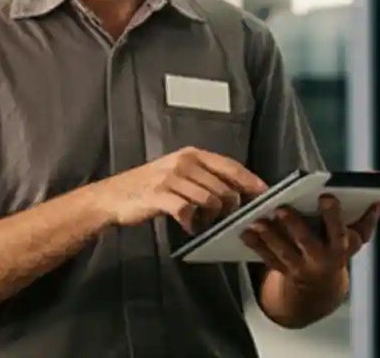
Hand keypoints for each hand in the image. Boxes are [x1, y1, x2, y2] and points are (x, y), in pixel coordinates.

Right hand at [92, 147, 269, 233]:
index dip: (251, 181)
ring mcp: (171, 178)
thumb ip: (204, 178)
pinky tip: (188, 226)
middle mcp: (184, 162)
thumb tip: (237, 191)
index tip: (265, 195)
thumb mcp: (178, 174)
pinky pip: (188, 212)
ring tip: (201, 223)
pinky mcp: (160, 195)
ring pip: (210, 200)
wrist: (113, 196)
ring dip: (210, 217)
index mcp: (191, 154)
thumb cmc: (149, 186)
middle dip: (229, 207)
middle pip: (224, 187)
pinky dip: (192, 223)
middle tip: (221, 219)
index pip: (230, 166)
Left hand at [242, 196, 379, 287]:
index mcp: (339, 248)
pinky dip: (255, 244)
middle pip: (307, 242)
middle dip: (294, 225)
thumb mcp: (357, 238)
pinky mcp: (281, 269)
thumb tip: (379, 198)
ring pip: (283, 252)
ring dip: (269, 236)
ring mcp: (299, 267)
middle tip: (282, 208)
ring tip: (256, 219)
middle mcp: (319, 260)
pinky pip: (266, 258)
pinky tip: (245, 231)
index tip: (327, 196)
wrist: (321, 287)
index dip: (333, 215)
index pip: (339, 231)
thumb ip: (367, 218)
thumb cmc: (338, 249)